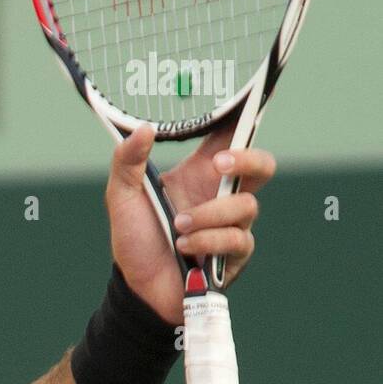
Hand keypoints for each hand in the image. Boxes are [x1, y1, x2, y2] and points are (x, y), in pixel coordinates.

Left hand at [106, 122, 275, 324]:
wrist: (137, 288)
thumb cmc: (134, 238)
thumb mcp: (122, 196)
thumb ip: (127, 161)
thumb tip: (144, 127)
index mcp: (198, 175)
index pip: (230, 139)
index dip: (247, 117)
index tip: (258, 96)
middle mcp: (220, 196)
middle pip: (262, 166)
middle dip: (247, 161)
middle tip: (218, 164)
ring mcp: (231, 226)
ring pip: (245, 207)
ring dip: (207, 215)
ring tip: (177, 226)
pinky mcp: (235, 255)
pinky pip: (236, 240)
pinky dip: (206, 241)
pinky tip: (183, 247)